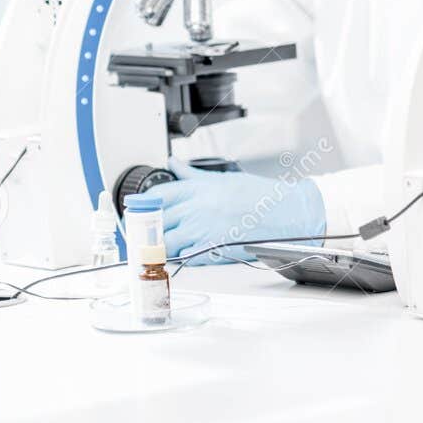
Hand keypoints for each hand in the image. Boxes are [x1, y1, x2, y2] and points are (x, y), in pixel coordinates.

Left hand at [152, 159, 326, 264]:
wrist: (287, 214)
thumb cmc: (260, 196)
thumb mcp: (223, 179)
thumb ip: (192, 175)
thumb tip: (172, 163)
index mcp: (198, 188)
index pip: (157, 195)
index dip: (141, 205)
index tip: (135, 211)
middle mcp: (197, 208)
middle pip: (156, 221)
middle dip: (147, 229)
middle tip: (144, 234)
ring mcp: (203, 230)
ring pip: (165, 243)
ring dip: (162, 247)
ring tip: (163, 247)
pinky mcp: (213, 250)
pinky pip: (184, 258)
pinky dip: (180, 258)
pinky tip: (184, 254)